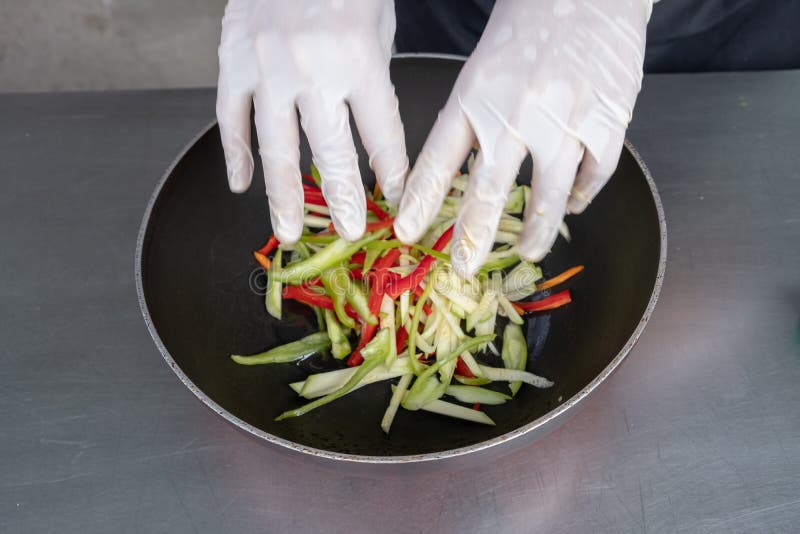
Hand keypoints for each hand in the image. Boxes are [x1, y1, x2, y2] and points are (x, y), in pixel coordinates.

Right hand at [217, 0, 408, 242]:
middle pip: (329, 151)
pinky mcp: (233, 61)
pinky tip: (241, 184)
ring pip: (274, 146)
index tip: (397, 202)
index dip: (391, 173)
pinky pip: (230, 118)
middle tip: (349, 231)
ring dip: (282, 195)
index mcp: (358, 60)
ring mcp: (266, 68)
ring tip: (289, 231)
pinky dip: (235, 154)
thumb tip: (371, 143)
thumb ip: (371, 84)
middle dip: (343, 198)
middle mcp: (312, 70)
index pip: (381, 134)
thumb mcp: (377, 29)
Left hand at [394, 0, 651, 276]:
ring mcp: (564, 119)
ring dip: (537, 232)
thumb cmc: (529, 22)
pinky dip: (583, 196)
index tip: (406, 233)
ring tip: (528, 252)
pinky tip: (572, 206)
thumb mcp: (481, 67)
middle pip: (488, 191)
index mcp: (475, 95)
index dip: (421, 202)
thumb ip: (472, 119)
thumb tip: (463, 177)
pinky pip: (595, 174)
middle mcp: (515, 112)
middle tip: (464, 267)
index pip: (438, 161)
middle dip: (473, 238)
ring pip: (548, 196)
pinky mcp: (607, 119)